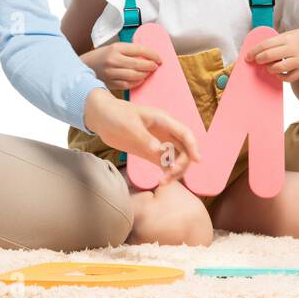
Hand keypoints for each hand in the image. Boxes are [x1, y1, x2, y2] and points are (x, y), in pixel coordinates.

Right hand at [81, 41, 161, 93]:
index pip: (139, 49)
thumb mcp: (114, 47)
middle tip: (156, 66)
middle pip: (138, 64)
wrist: (85, 66)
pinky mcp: (110, 83)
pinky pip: (128, 85)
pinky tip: (140, 80)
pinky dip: (137, 83)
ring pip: (134, 75)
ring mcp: (111, 73)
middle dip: (151, 66)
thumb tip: (148, 55)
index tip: (159, 58)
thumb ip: (129, 51)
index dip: (152, 54)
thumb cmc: (101, 56)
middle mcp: (113, 60)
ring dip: (145, 75)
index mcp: (116, 48)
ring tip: (148, 72)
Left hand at [82, 88, 202, 184]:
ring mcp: (159, 142)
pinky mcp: (151, 151)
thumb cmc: (116, 115)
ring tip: (163, 181)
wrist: (101, 117)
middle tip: (168, 176)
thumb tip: (160, 153)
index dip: (193, 146)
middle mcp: (165, 132)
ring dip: (175, 171)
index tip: (197, 161)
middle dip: (182, 164)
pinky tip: (161, 181)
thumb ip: (145, 139)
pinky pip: (166, 163)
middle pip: (184, 149)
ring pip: (177, 158)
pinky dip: (167, 172)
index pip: (184, 133)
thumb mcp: (129, 126)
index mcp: (163, 120)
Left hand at [245, 28, 298, 81]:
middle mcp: (295, 49)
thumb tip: (256, 51)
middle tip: (256, 61)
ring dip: (269, 69)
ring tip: (269, 67)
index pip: (266, 44)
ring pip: (278, 68)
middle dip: (259, 59)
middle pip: (270, 56)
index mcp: (289, 38)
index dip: (254, 51)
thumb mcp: (290, 35)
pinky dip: (280, 76)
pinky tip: (279, 72)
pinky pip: (287, 78)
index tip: (248, 56)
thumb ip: (276, 42)